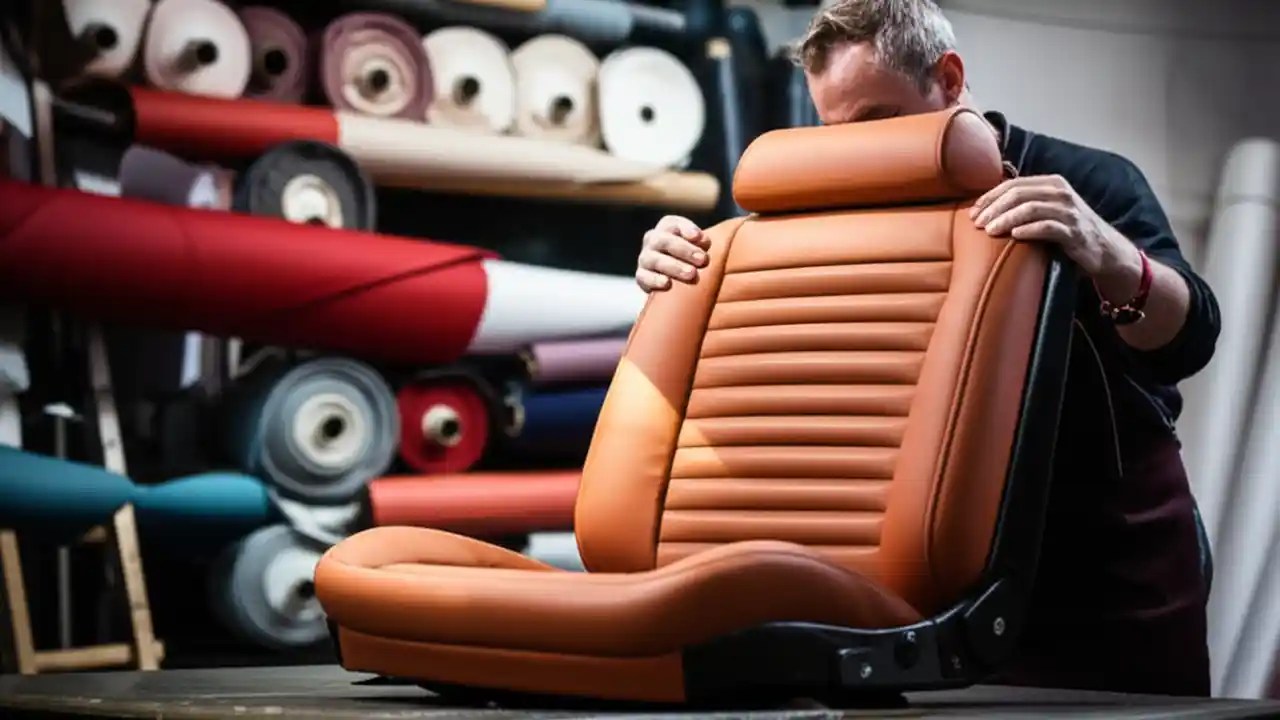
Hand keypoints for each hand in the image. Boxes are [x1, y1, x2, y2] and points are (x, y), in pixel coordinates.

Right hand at [636, 215, 709, 291]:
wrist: (672, 279)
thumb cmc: (691, 259)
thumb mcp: (698, 246)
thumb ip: (702, 242)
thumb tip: (704, 241)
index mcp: (666, 228)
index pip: (672, 223)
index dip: (686, 228)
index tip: (699, 238)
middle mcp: (653, 240)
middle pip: (664, 241)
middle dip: (684, 250)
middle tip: (703, 260)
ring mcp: (645, 258)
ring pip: (654, 259)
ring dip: (674, 266)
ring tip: (691, 274)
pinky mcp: (641, 276)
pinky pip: (644, 276)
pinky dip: (655, 280)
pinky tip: (667, 283)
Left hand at [969, 174, 1125, 276]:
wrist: (1103, 249)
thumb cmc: (1068, 229)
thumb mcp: (1048, 210)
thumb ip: (1026, 203)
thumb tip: (987, 207)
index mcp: (1051, 183)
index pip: (1013, 184)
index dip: (990, 197)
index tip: (973, 212)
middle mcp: (1061, 193)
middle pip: (1019, 194)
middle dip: (994, 208)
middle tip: (977, 223)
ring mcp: (1069, 211)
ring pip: (1031, 208)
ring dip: (1006, 219)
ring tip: (990, 230)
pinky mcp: (1074, 231)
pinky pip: (1048, 227)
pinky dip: (1029, 230)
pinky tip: (1014, 235)